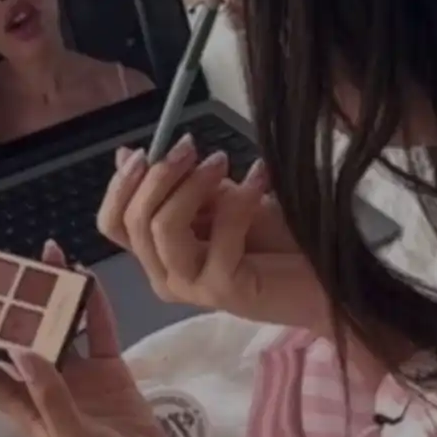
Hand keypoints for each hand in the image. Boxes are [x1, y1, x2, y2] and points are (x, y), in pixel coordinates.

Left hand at [0, 242, 184, 436]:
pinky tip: (88, 281)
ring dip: (57, 299)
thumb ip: (49, 395)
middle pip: (25, 342)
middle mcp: (48, 390)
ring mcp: (82, 380)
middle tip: (9, 270)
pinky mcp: (112, 374)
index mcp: (27, 412)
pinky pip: (100, 334)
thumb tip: (19, 349)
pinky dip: (95, 309)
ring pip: (63, 330)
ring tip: (50, 258)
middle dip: (16, 309)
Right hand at [96, 136, 333, 329]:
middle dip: (160, 175)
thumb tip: (126, 153)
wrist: (324, 278)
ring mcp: (192, 287)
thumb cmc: (274, 242)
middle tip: (193, 146)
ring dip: (191, 185)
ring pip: (163, 230)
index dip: (120, 185)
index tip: (146, 150)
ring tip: (223, 161)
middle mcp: (165, 276)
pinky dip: (238, 200)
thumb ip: (179, 183)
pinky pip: (217, 236)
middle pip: (134, 223)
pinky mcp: (223, 290)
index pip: (112, 225)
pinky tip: (260, 178)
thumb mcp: (219, 200)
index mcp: (158, 255)